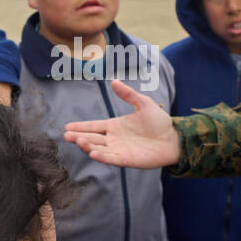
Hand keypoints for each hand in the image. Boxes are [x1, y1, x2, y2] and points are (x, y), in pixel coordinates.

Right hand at [64, 79, 180, 168]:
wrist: (173, 138)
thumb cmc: (159, 122)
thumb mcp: (143, 104)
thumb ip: (128, 94)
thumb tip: (114, 81)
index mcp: (115, 125)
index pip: (94, 126)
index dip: (81, 127)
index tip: (67, 127)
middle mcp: (114, 139)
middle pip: (92, 138)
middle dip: (78, 137)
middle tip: (66, 135)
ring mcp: (119, 150)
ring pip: (98, 148)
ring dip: (87, 146)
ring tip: (77, 141)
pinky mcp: (126, 160)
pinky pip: (110, 158)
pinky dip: (101, 156)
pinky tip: (92, 152)